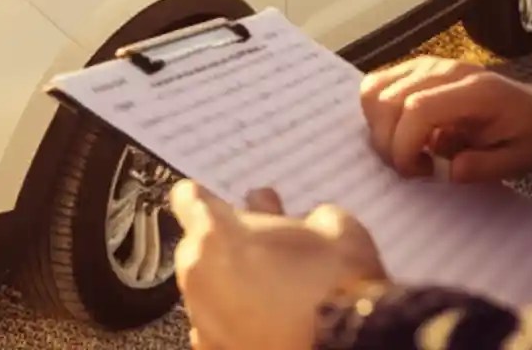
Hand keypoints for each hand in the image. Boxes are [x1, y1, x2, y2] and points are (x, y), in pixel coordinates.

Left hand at [170, 181, 388, 349]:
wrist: (344, 348)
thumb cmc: (336, 284)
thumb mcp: (337, 230)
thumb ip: (310, 217)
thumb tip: (311, 223)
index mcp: (216, 233)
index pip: (187, 197)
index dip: (209, 198)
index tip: (227, 205)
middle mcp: (197, 272)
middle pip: (199, 245)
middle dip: (227, 244)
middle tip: (267, 250)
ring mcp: (200, 314)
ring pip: (207, 285)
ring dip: (230, 283)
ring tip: (273, 291)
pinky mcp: (211, 347)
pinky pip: (215, 323)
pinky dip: (234, 320)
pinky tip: (267, 321)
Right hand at [359, 56, 531, 181]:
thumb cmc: (525, 135)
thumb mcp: (519, 159)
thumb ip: (485, 166)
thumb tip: (447, 170)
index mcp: (475, 91)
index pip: (418, 108)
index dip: (405, 145)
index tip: (419, 171)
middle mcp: (444, 70)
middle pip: (388, 100)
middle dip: (388, 143)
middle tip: (413, 166)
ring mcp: (425, 65)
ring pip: (374, 91)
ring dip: (378, 128)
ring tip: (405, 148)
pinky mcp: (412, 68)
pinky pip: (375, 86)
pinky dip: (376, 114)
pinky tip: (399, 131)